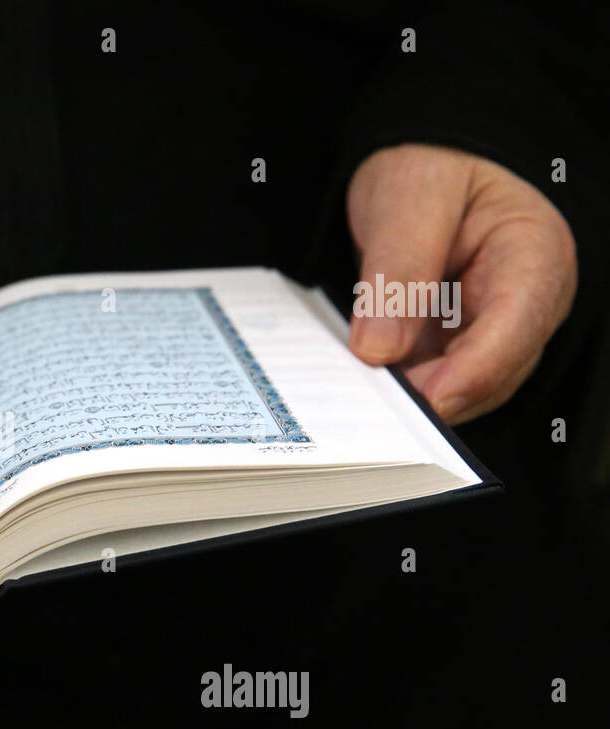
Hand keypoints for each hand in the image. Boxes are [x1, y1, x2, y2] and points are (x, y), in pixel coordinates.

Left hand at [346, 143, 576, 423]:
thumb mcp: (410, 196)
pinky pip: (432, 378)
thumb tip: (380, 349)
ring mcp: (492, 327)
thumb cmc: (431, 162)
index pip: (515, 328)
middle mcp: (526, 301)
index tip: (423, 401)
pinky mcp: (456, 341)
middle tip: (368, 407)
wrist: (422, 159)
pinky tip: (360, 384)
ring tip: (355, 397)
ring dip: (411, 397)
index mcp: (535, 255)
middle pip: (491, 373)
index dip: (471, 373)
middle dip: (433, 396)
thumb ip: (398, 270)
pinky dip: (398, 385)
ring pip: (461, 387)